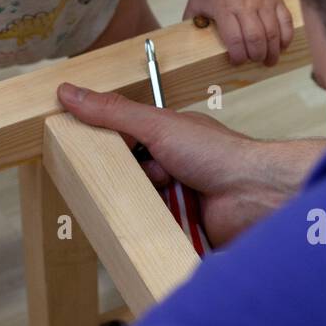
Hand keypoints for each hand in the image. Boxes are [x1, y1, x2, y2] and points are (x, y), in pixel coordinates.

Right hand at [57, 82, 318, 244]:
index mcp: (168, 140)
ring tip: (131, 208)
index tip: (76, 150)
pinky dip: (148, 232)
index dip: (104, 147)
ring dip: (136, 209)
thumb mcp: (158, 126)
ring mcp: (179, 201)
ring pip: (138, 207)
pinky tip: (141, 231)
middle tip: (109, 184)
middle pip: (128, 178)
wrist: (256, 196)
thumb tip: (69, 92)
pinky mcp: (182, 231)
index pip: (124, 142)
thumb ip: (113, 113)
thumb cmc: (217, 154)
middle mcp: (173, 169)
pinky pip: (154, 233)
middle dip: (120, 183)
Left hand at [184, 0, 293, 65]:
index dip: (237, 56)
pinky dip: (286, 37)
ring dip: (272, 51)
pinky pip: (285, 21)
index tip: (237, 62)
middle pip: (255, 38)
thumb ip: (193, 22)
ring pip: (272, 32)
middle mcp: (245, 6)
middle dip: (256, 55)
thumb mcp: (197, 3)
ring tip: (269, 60)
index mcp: (224, 10)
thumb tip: (188, 41)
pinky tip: (281, 46)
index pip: (233, 39)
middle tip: (255, 61)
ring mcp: (263, 2)